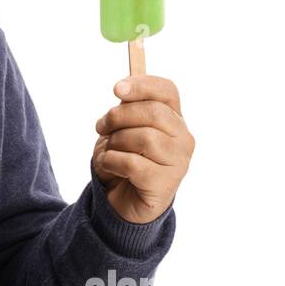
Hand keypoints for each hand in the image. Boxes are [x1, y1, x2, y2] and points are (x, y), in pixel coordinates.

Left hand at [93, 74, 193, 223]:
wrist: (124, 200)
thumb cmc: (125, 159)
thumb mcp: (123, 129)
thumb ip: (127, 110)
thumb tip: (123, 90)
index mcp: (174, 119)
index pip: (167, 91)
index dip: (142, 85)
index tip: (116, 89)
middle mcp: (183, 138)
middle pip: (153, 112)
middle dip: (118, 116)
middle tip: (101, 127)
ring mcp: (178, 162)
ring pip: (144, 138)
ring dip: (115, 142)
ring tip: (108, 151)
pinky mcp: (165, 184)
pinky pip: (133, 164)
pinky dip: (113, 161)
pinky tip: (110, 166)